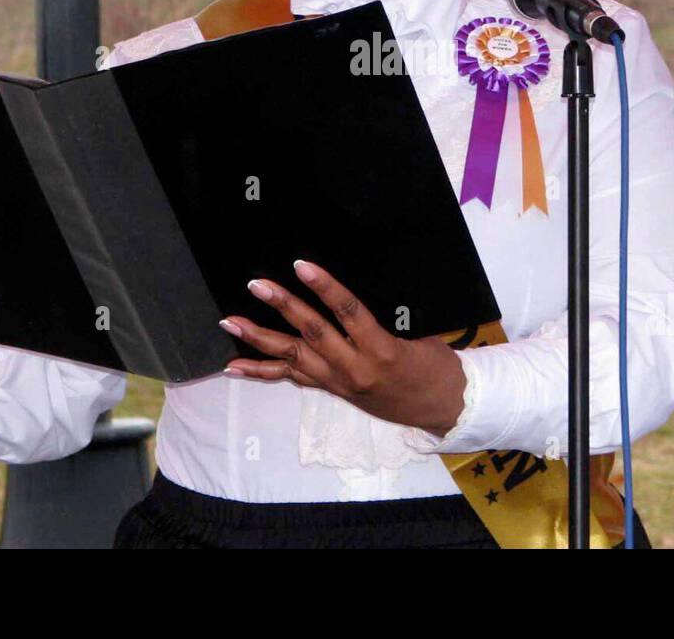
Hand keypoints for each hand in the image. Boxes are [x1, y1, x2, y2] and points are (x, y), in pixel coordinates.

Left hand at [220, 259, 466, 437]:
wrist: (443, 408)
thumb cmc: (436, 366)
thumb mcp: (418, 335)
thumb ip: (383, 318)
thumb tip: (346, 294)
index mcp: (381, 349)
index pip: (347, 312)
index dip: (324, 286)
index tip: (302, 265)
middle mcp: (355, 368)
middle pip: (311, 333)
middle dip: (283, 306)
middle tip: (257, 286)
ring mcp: (339, 382)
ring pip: (293, 357)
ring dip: (259, 339)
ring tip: (231, 322)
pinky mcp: (332, 390)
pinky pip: (292, 378)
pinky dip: (262, 371)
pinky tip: (235, 366)